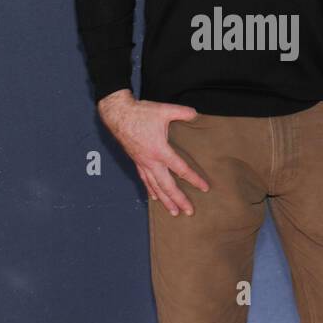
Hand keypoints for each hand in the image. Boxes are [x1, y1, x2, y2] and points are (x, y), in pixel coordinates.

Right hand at [97, 90, 209, 215]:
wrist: (118, 114)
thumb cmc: (140, 113)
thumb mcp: (164, 110)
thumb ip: (182, 112)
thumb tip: (197, 113)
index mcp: (160, 151)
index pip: (180, 169)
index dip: (194, 179)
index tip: (204, 188)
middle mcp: (151, 161)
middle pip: (167, 186)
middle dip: (179, 200)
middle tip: (189, 212)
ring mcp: (142, 163)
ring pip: (155, 187)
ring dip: (165, 200)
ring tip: (174, 212)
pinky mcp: (136, 161)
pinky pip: (145, 180)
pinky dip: (151, 190)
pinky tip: (154, 198)